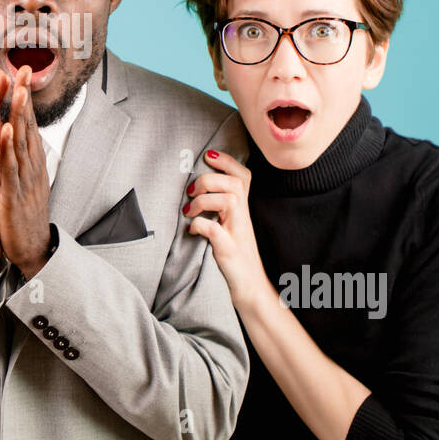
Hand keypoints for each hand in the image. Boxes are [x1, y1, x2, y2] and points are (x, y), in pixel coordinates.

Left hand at [0, 66, 52, 279]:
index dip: (24, 98)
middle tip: (23, 69)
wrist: (32, 247)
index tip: (22, 73)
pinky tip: (5, 130)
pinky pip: (11, 167)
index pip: (28, 123)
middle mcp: (32, 165)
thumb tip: (25, 139)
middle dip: (24, 96)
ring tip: (17, 90)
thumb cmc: (26, 214)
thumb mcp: (26, 181)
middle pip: (27, 125)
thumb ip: (24, 159)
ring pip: (21, 142)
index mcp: (32, 161)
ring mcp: (25, 179)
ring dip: (18, 115)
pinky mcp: (15, 194)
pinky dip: (8, 147)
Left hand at [182, 149, 269, 305]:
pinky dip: (199, 226)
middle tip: (191, 192)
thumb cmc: (235, 252)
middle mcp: (243, 217)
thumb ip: (220, 205)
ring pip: (228, 200)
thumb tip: (195, 185)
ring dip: (202, 201)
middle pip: (234, 183)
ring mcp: (237, 232)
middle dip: (208, 180)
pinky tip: (192, 229)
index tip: (208, 155)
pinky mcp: (228, 249)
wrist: (249, 285)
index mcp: (243, 208)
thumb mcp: (230, 224)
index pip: (242, 175)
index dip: (227, 161)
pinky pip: (214, 230)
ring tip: (189, 212)